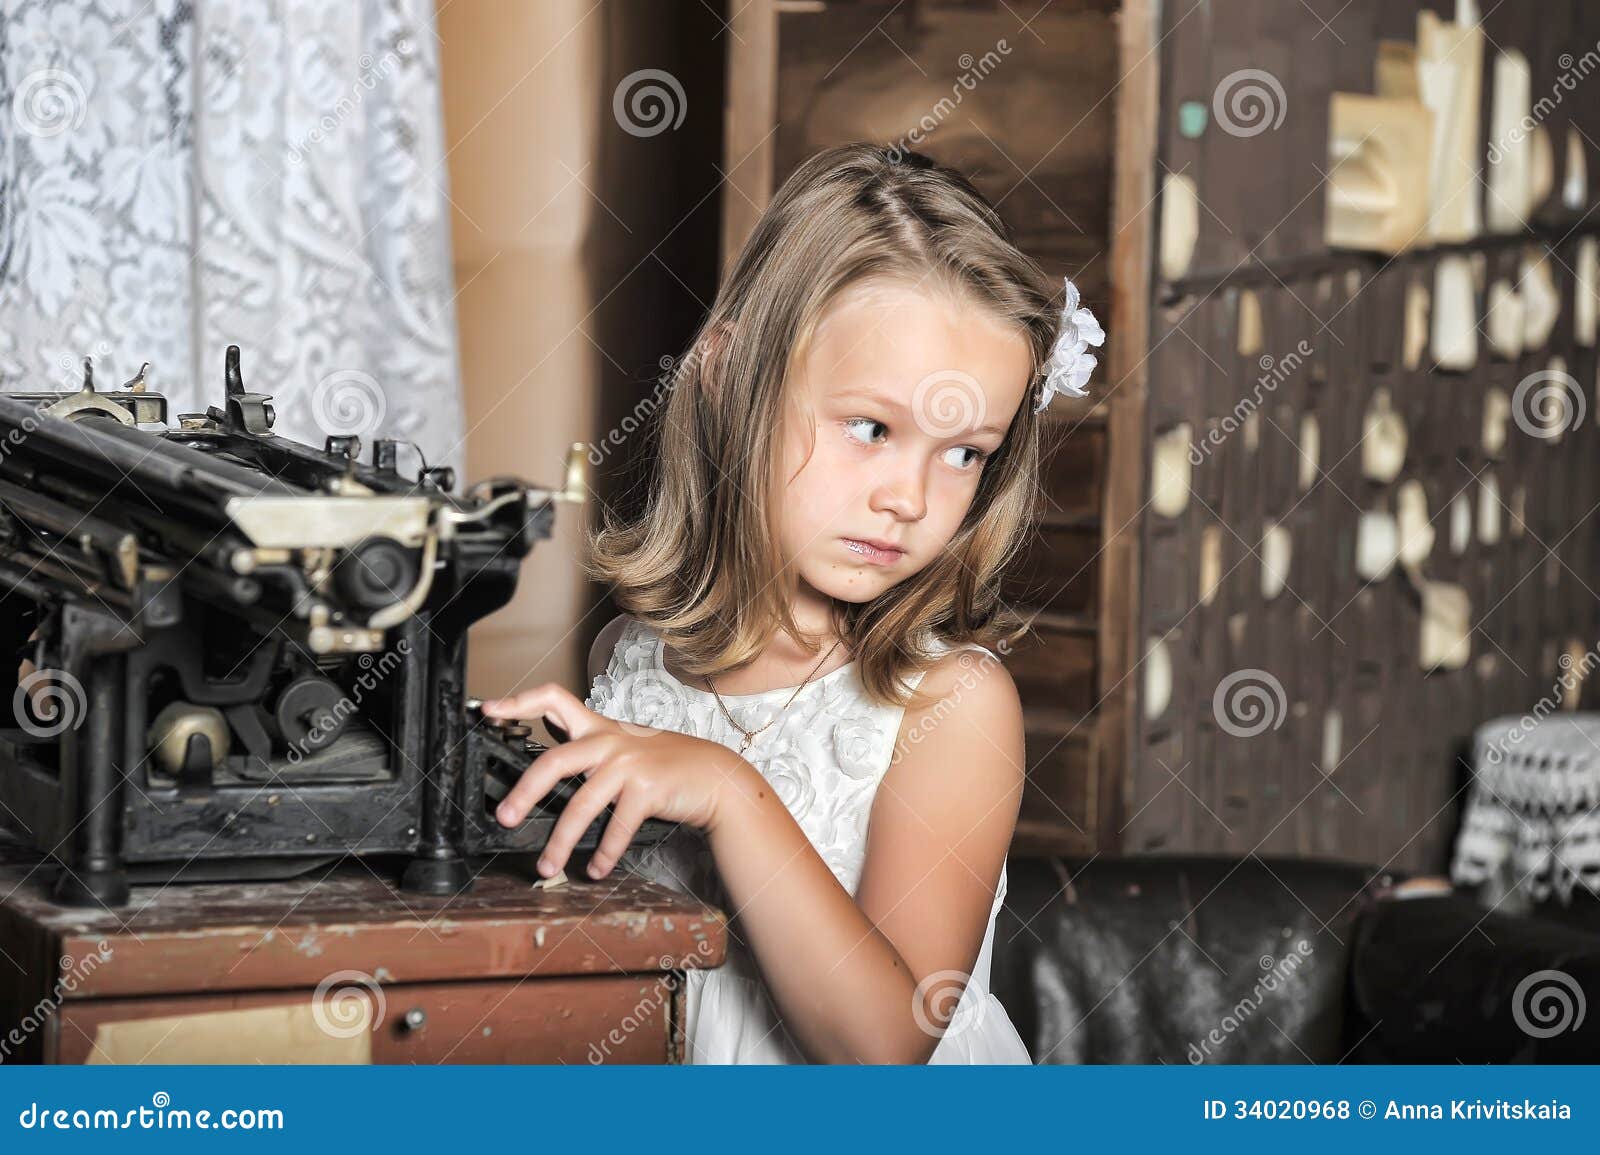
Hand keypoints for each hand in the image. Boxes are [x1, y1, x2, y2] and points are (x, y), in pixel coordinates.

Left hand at [479, 683, 750, 879]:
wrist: (715, 777)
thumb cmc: (667, 766)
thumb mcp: (626, 747)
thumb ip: (591, 749)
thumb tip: (551, 757)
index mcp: (599, 729)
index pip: (553, 699)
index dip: (519, 702)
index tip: (488, 711)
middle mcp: (610, 742)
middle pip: (555, 761)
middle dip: (525, 791)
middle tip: (505, 816)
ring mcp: (629, 765)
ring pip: (581, 804)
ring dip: (561, 841)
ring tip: (547, 865)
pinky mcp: (647, 790)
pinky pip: (616, 827)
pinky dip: (604, 853)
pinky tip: (596, 869)